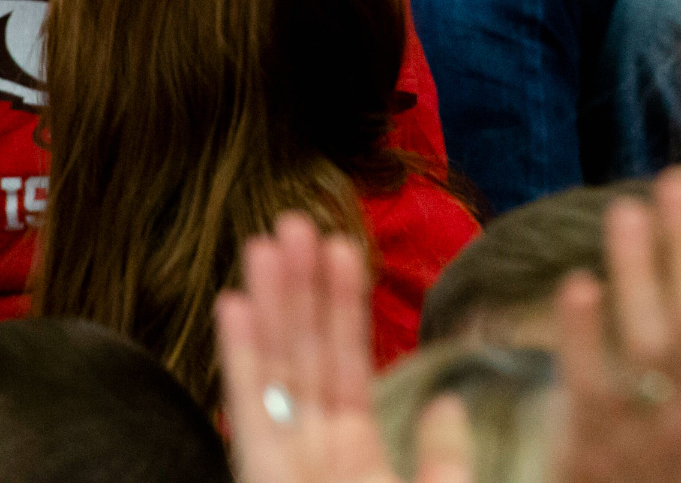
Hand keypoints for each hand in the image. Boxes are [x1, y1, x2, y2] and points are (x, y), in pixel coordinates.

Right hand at [218, 214, 473, 482]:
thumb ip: (442, 455)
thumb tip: (446, 403)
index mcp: (353, 453)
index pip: (347, 361)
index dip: (343, 304)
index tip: (341, 247)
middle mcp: (313, 450)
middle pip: (306, 353)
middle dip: (299, 288)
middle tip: (295, 222)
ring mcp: (284, 462)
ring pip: (275, 368)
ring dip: (269, 304)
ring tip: (265, 241)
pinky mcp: (261, 475)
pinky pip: (248, 411)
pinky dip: (239, 357)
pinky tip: (234, 303)